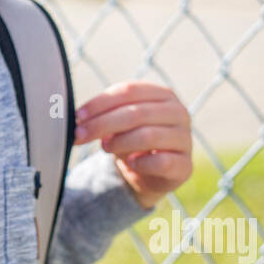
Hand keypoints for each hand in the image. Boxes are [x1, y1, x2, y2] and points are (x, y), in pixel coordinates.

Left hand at [74, 81, 191, 209]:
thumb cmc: (130, 139)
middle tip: (80, 135)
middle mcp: (178, 112)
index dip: (100, 103)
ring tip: (103, 148)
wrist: (148, 172)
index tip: (78, 116)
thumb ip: (104, 114)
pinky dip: (141, 163)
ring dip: (119, 142)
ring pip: (148, 135)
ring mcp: (185, 139)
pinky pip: (162, 162)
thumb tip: (79, 118)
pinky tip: (130, 163)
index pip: (128, 90)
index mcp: (162, 94)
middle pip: (136, 113)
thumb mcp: (117, 122)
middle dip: (103, 124)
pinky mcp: (185, 165)